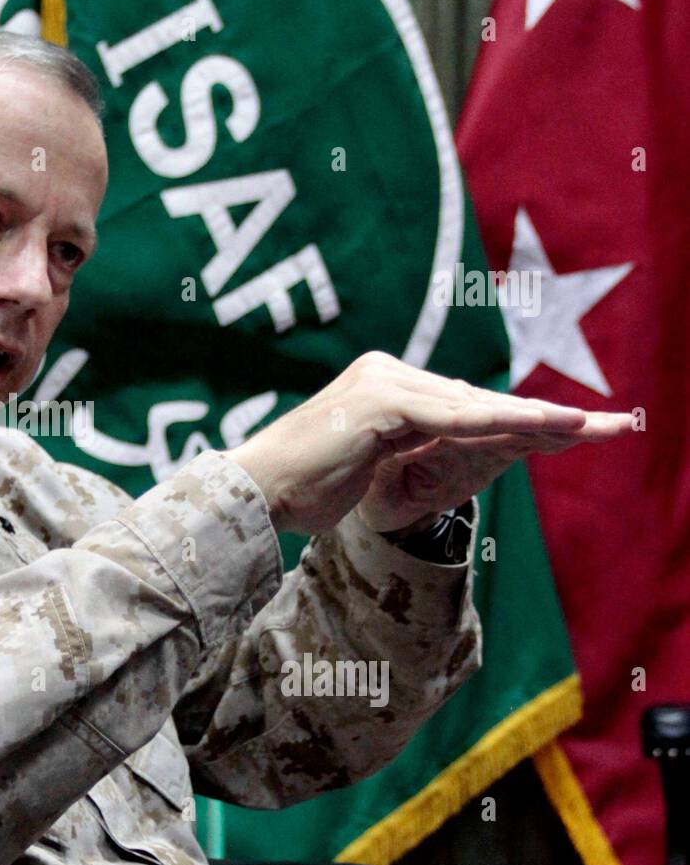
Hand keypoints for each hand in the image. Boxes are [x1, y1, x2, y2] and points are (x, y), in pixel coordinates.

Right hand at [221, 351, 632, 535]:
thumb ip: (399, 448)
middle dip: (542, 418)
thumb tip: (426, 452)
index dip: (517, 422)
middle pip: (477, 400)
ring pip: (473, 405)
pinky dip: (504, 422)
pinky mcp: (383, 401)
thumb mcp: (364, 466)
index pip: (460, 405)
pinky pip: (455, 416)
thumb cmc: (302, 488)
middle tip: (607, 426)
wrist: (257, 492)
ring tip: (592, 427)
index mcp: (380, 384)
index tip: (571, 433)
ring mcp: (383, 382)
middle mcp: (385, 372)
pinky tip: (549, 427)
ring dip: (537, 419)